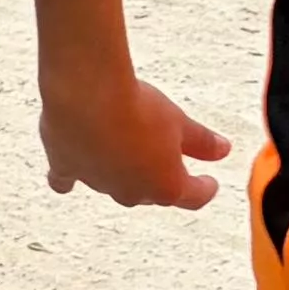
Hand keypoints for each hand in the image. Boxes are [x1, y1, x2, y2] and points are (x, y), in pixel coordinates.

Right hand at [38, 71, 230, 208]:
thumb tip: (222, 150)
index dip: (204, 188)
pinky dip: (73, 175)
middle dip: (158, 177)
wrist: (89, 93)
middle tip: (162, 156)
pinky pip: (68, 179)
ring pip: (113, 184)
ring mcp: (97, 183)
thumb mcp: (179, 122)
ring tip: (121, 145)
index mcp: (166, 186)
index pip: (193, 196)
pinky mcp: (66, 168)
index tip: (208, 182)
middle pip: (151, 192)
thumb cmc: (136, 107)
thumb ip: (202, 142)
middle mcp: (131, 193)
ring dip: (120, 170)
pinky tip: (73, 170)